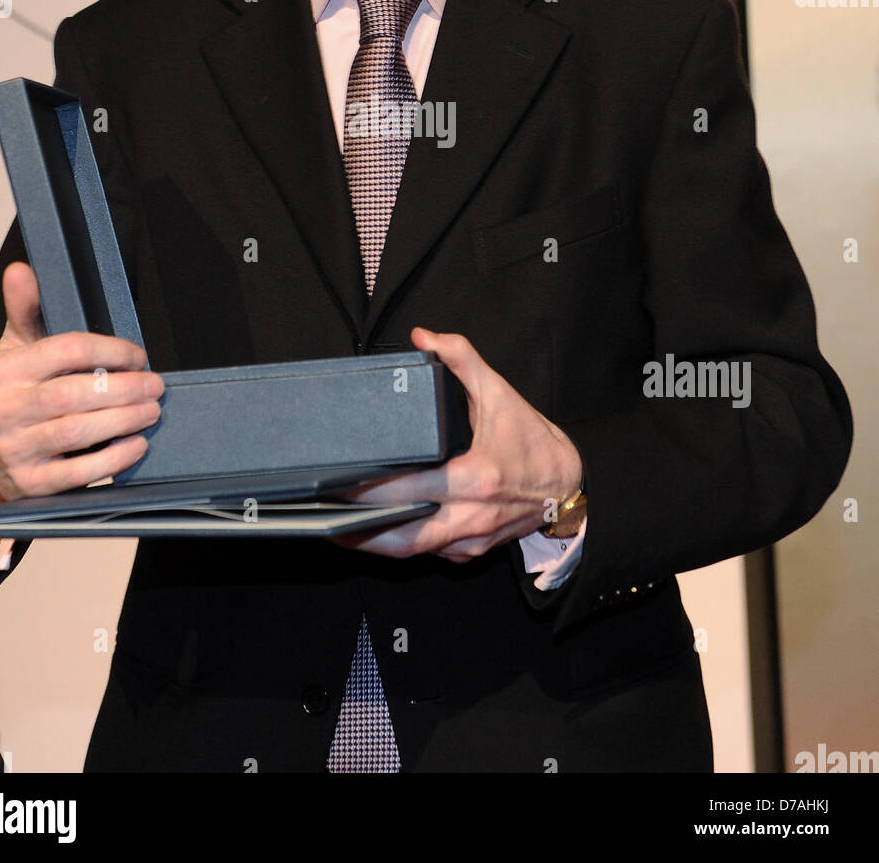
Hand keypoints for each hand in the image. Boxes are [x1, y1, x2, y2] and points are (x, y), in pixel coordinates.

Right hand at [0, 262, 163, 504]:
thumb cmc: (12, 394)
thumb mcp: (14, 348)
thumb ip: (25, 309)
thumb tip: (21, 270)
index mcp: (5, 370)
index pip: (66, 350)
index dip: (111, 349)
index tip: (137, 355)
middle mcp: (5, 409)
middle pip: (74, 393)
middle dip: (125, 388)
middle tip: (155, 384)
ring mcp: (16, 449)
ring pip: (78, 431)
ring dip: (124, 420)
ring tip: (152, 410)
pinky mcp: (31, 484)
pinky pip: (78, 472)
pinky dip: (114, 458)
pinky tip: (137, 445)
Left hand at [332, 327, 582, 561]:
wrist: (569, 484)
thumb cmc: (533, 441)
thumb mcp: (500, 393)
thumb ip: (461, 360)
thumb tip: (423, 337)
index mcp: (476, 477)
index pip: (411, 488)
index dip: (370, 489)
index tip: (338, 481)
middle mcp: (472, 516)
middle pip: (402, 533)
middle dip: (357, 526)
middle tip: (320, 510)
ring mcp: (471, 539)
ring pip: (411, 551)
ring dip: (372, 543)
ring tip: (333, 528)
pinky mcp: (471, 552)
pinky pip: (429, 552)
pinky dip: (400, 543)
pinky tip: (373, 531)